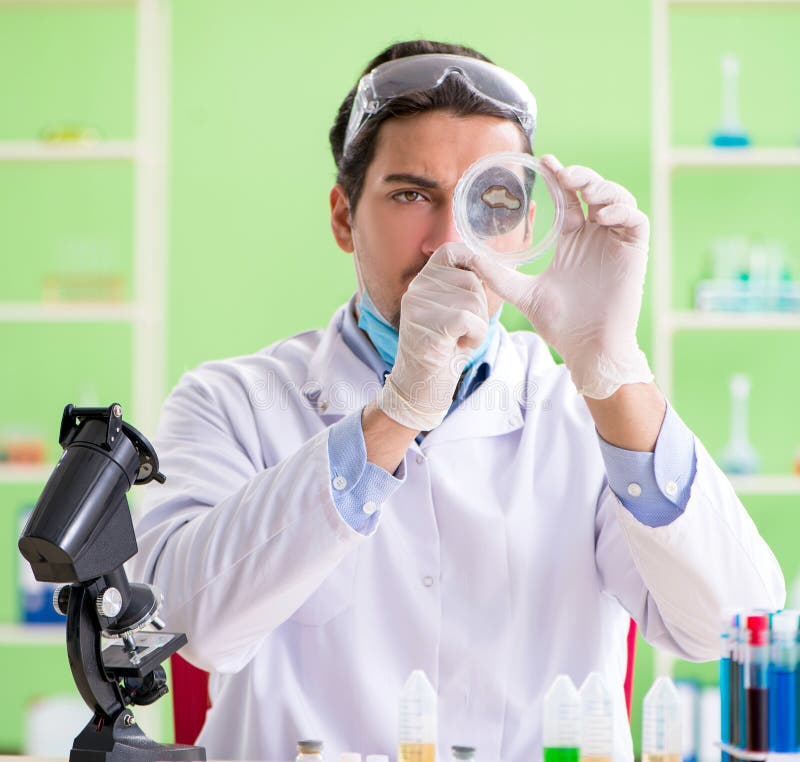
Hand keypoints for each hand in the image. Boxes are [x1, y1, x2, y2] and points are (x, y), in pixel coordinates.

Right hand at [376, 242, 488, 430]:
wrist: (420, 388)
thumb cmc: (442, 350)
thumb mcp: (449, 311)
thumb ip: (460, 287)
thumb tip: (486, 262)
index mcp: (422, 281)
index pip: (451, 250)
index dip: (472, 262)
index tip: (478, 285)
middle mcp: (416, 289)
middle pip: (471, 280)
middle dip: (481, 307)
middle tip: (465, 329)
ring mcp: (418, 307)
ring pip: (473, 300)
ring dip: (479, 325)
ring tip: (460, 339)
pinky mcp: (427, 327)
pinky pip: (470, 320)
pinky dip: (476, 336)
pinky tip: (461, 346)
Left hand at [467, 154, 652, 398]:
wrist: (587, 347)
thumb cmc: (559, 323)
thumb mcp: (522, 293)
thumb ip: (497, 274)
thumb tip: (465, 258)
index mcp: (573, 239)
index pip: (568, 198)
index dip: (559, 177)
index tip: (543, 160)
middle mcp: (595, 236)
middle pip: (593, 191)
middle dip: (581, 175)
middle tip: (563, 172)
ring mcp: (615, 242)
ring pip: (617, 198)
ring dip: (602, 187)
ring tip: (583, 188)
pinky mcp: (635, 251)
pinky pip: (635, 219)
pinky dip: (622, 209)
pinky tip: (602, 212)